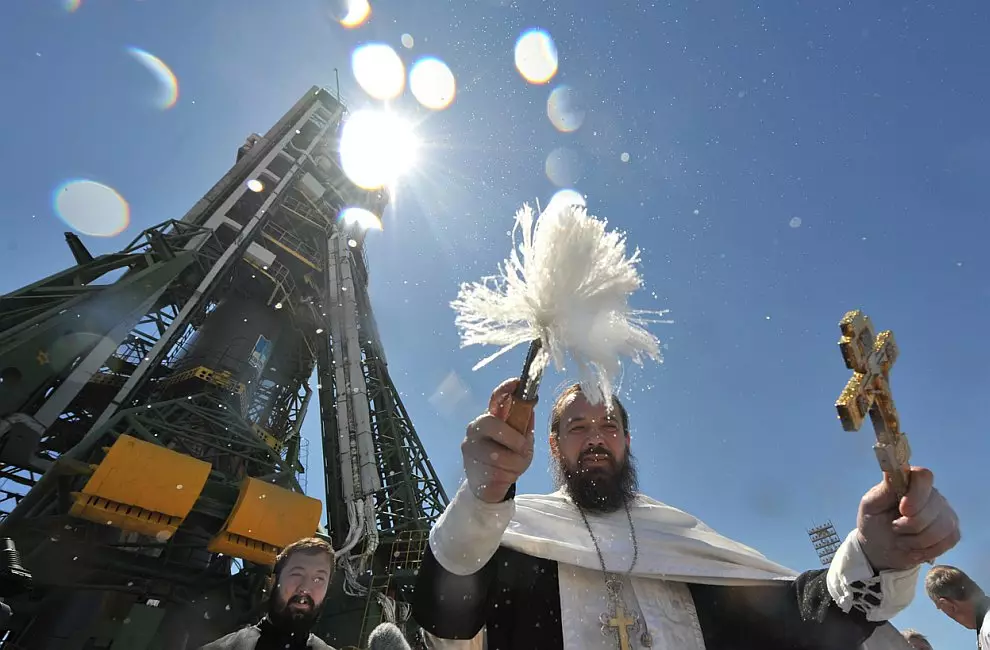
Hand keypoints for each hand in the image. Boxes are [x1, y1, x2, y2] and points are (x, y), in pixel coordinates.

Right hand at [461, 379, 534, 502]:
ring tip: (514, 466)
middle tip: (523, 448)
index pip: (496, 399)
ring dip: (514, 462)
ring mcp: (470, 447)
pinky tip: (503, 475)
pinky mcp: (470, 466)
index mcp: (491, 418)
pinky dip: (507, 475)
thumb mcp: (522, 443)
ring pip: (498, 453)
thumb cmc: (508, 460)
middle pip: (493, 424)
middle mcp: (476, 428)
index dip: (506, 389)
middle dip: (514, 439)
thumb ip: (524, 427)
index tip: (517, 383)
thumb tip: (531, 407)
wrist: (490, 487)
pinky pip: (496, 470)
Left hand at [856, 467, 959, 570]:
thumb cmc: (874, 522)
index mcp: (909, 482)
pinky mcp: (952, 531)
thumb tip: (893, 470)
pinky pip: (949, 540)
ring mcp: (945, 512)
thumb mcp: (871, 505)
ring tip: (902, 540)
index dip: (916, 494)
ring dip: (917, 540)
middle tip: (895, 528)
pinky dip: (928, 550)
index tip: (903, 510)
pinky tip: (914, 548)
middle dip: (911, 524)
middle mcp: (931, 494)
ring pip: (943, 525)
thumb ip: (884, 489)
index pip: (923, 476)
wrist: (880, 549)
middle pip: (934, 504)